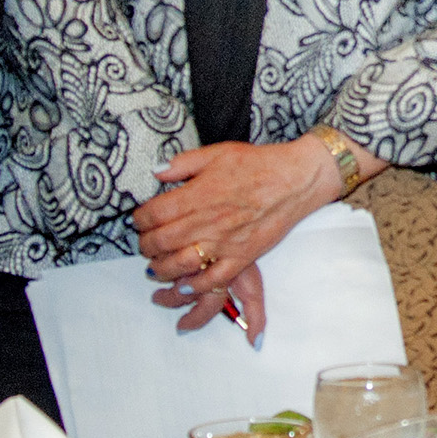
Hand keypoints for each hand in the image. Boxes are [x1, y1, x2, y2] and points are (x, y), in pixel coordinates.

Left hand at [135, 138, 346, 336]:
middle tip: (144, 244)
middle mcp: (207, 221)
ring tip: (156, 266)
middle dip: (145, 245)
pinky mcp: (243, 256)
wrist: (296, 179)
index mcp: (198, 194)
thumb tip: (156, 171)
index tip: (139, 220)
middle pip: (161, 241)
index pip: (154, 213)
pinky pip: (214, 279)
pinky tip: (184, 284)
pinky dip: (195, 285)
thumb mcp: (218, 152)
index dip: (139, 219)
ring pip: (180, 264)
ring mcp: (225, 242)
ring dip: (162, 268)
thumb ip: (184, 162)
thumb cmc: (259, 163)